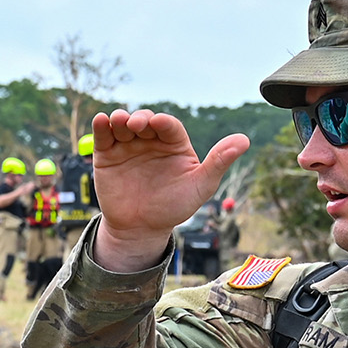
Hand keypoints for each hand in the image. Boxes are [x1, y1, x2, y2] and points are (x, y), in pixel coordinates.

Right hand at [87, 108, 247, 270]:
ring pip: (124, 124)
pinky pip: (104, 136)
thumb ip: (219, 163)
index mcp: (174, 144)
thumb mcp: (200, 187)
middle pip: (145, 120)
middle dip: (140, 118)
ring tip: (119, 122)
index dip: (163, 122)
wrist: (141, 229)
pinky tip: (102, 120)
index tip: (158, 123)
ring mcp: (128, 146)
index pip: (169, 126)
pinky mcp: (107, 154)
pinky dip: (101, 125)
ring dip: (121, 118)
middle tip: (137, 124)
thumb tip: (245, 140)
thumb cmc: (174, 208)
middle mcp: (151, 141)